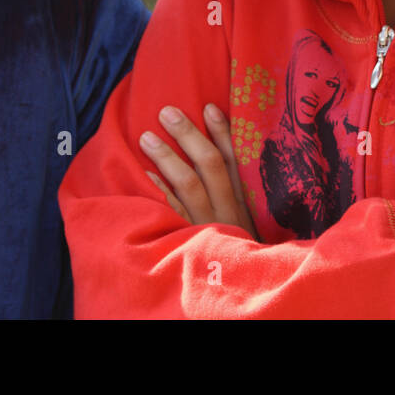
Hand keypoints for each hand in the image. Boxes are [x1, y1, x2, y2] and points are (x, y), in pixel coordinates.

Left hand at [140, 103, 258, 239]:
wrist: (238, 288)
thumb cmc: (239, 247)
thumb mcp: (249, 218)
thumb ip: (238, 189)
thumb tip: (221, 148)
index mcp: (245, 201)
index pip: (236, 160)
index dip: (223, 132)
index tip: (208, 107)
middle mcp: (227, 210)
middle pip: (210, 166)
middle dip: (189, 135)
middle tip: (167, 112)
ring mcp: (206, 226)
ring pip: (189, 185)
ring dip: (167, 158)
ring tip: (147, 136)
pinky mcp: (187, 241)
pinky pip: (172, 213)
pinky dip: (160, 191)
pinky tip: (145, 174)